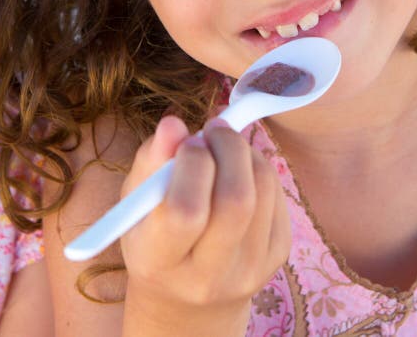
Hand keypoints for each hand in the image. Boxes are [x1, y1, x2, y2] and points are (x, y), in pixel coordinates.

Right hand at [119, 115, 290, 335]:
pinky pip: (277, 193)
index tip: (188, 142)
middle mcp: (209, 276)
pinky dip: (259, 167)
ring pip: (263, 188)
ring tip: (224, 146)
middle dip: (228, 148)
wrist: (190, 293)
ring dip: (246, 152)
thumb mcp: (138, 202)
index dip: (191, 165)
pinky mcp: (279, 253)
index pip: (184, 213)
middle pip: (236, 200)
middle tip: (214, 130)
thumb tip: (173, 123)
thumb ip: (152, 160)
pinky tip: (240, 170)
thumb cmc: (155, 235)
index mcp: (161, 264)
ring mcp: (250, 268)